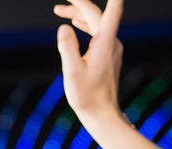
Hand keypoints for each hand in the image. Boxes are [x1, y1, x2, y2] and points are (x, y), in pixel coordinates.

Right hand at [55, 0, 124, 124]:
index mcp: (105, 42)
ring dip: (79, 16)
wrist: (103, 116)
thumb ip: (67, 47)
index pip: (113, 9)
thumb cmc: (87, 97)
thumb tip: (63, 27)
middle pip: (95, 14)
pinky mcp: (109, 56)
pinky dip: (85, 26)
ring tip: (59, 11)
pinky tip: (76, 26)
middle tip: (59, 4)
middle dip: (77, 5)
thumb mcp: (72, 72)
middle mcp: (112, 42)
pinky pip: (98, 33)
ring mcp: (112, 49)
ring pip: (96, 23)